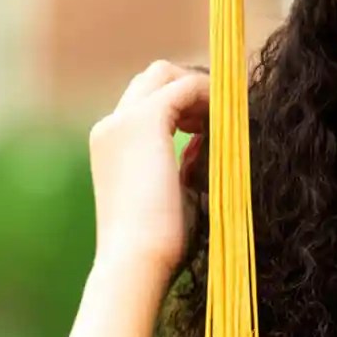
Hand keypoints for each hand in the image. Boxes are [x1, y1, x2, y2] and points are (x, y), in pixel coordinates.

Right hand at [87, 60, 209, 275]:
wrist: (136, 261)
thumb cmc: (159, 245)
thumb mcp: (174, 195)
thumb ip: (186, 165)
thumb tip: (207, 147)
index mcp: (112, 145)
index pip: (148, 100)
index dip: (185, 106)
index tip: (211, 130)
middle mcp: (111, 126)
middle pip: (155, 77)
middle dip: (193, 89)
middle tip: (222, 119)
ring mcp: (122, 120)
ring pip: (168, 74)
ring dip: (202, 91)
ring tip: (225, 124)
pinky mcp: (142, 121)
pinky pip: (185, 87)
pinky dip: (211, 98)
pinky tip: (226, 125)